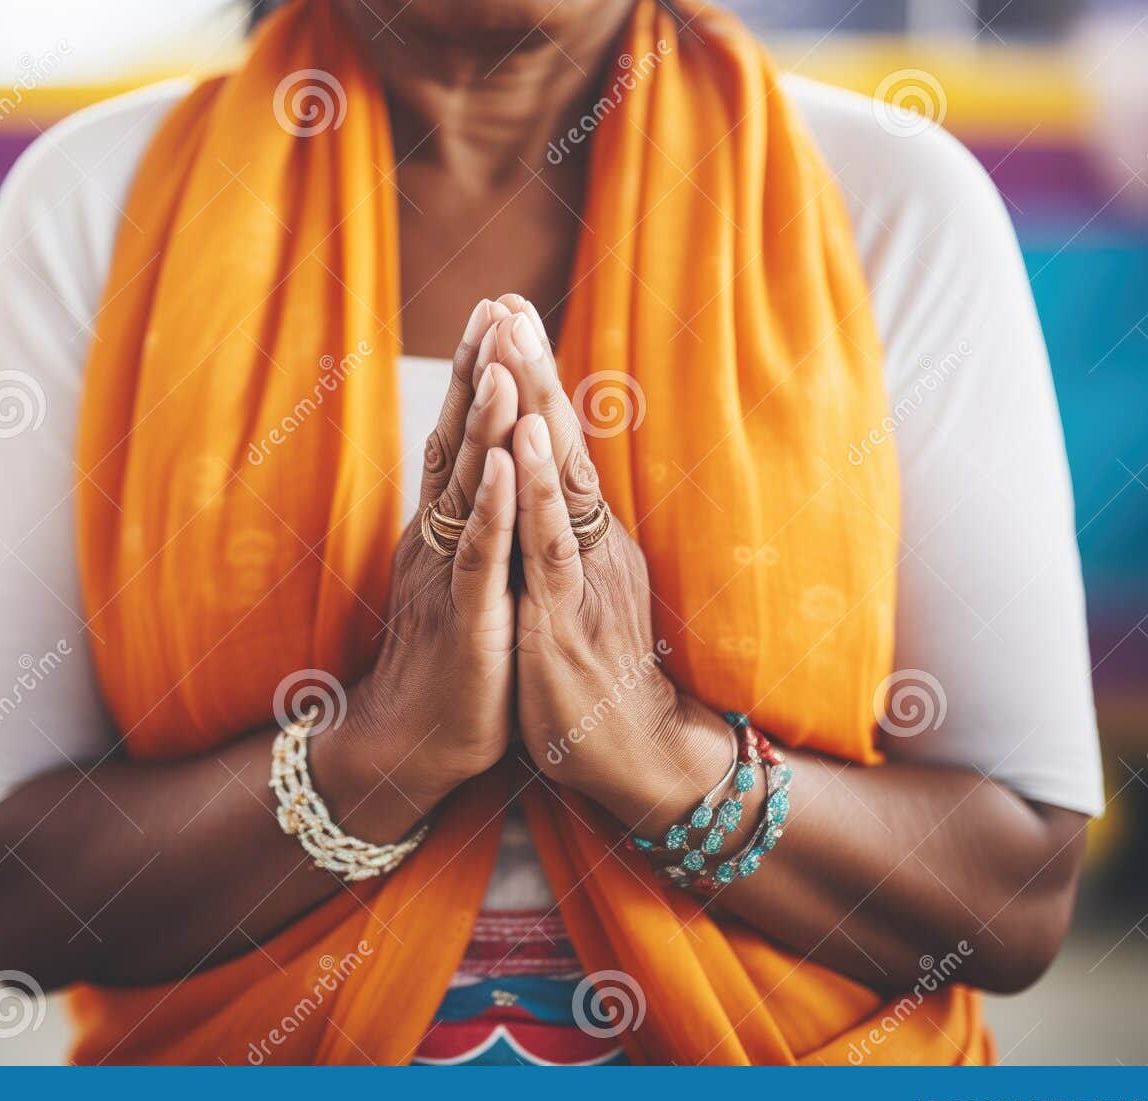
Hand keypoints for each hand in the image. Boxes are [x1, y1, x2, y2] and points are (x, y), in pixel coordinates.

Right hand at [312, 299, 518, 840]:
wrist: (409, 743)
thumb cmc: (449, 662)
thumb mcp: (466, 582)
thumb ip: (477, 528)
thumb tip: (494, 474)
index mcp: (446, 528)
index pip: (462, 436)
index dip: (478, 375)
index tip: (496, 312)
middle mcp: (441, 539)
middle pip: (460, 441)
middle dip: (480, 372)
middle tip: (495, 305)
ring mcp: (451, 575)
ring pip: (470, 487)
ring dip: (485, 423)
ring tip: (501, 361)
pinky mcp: (468, 618)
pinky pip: (481, 555)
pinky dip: (496, 508)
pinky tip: (507, 465)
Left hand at [489, 304, 737, 838]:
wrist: (637, 753)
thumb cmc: (596, 674)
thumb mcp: (572, 596)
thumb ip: (557, 545)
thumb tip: (537, 493)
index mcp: (585, 536)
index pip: (556, 445)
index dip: (534, 384)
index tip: (510, 318)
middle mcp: (590, 542)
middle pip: (560, 441)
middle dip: (533, 369)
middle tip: (509, 300)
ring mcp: (580, 575)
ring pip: (557, 478)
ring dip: (533, 406)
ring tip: (514, 342)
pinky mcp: (565, 618)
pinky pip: (549, 546)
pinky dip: (535, 491)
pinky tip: (521, 444)